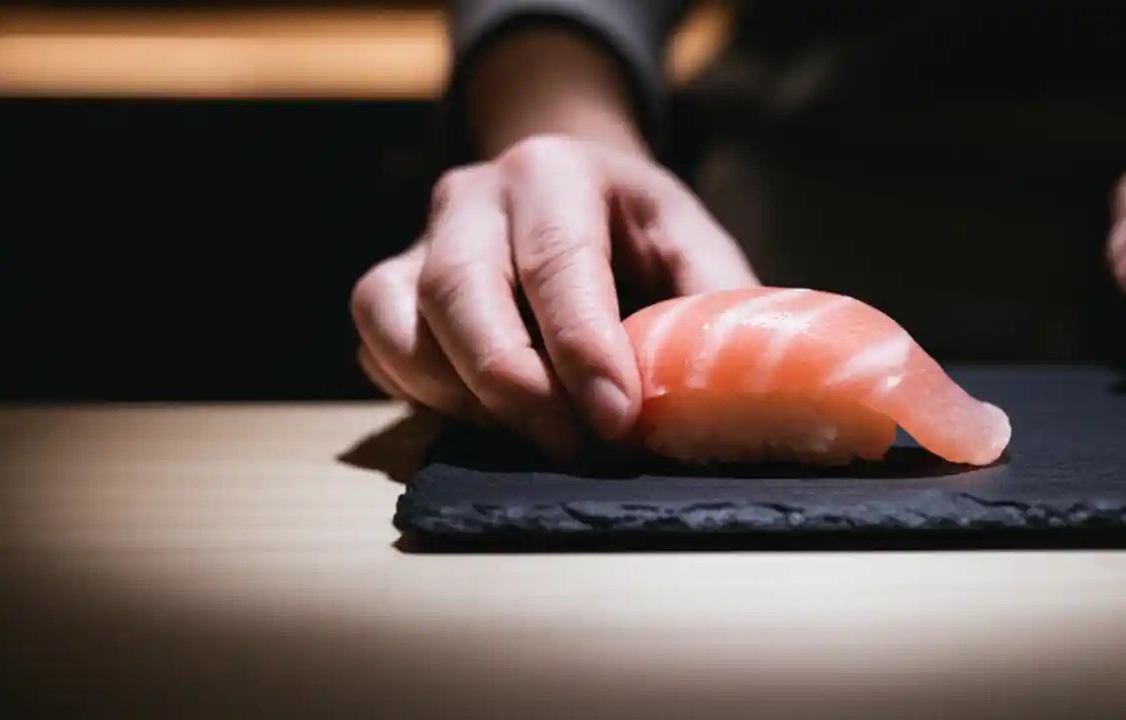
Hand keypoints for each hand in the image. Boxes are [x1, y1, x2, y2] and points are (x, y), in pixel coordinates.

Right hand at [351, 135, 757, 455]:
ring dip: (463, 395)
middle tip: (574, 447)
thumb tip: (745, 388)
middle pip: (461, 288)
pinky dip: (423, 395)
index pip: (558, 258)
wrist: (571, 202)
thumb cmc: (641, 237)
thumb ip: (715, 309)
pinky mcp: (389, 290)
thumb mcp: (694, 250)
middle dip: (516, 383)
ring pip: (399, 320)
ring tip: (535, 434)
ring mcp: (420, 240)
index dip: (584, 345)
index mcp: (557, 171)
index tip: (619, 418)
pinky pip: (380, 349)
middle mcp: (473, 195)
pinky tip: (486, 416)